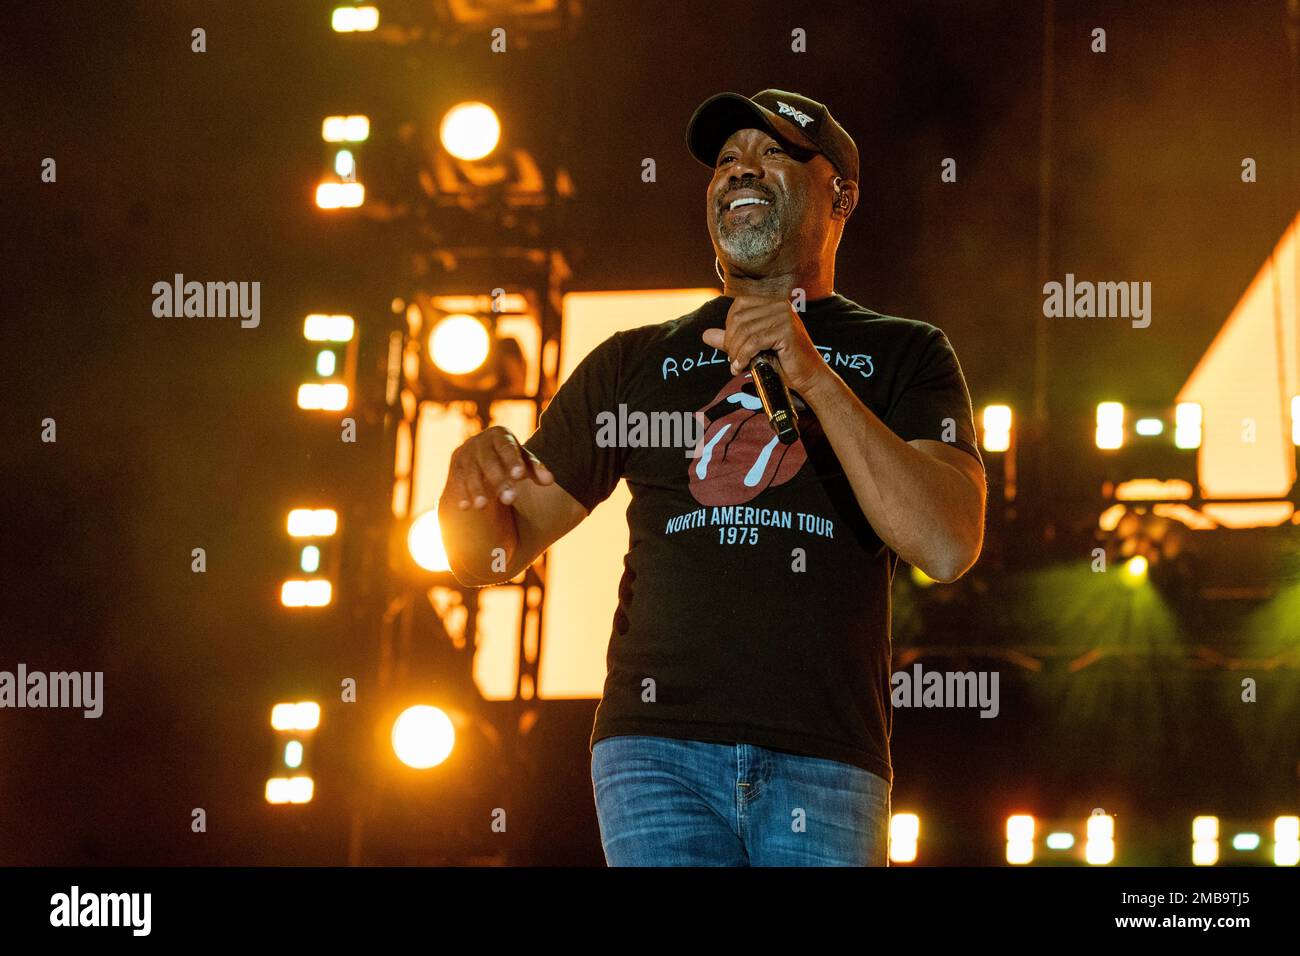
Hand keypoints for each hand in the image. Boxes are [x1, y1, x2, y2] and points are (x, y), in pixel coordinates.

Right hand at [446, 426, 553, 509]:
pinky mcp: (456, 466)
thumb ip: (536, 469)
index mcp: (499, 435)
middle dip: (499, 481)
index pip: (507, 448)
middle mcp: (479, 442)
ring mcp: (465, 453)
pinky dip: (460, 493)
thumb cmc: (510, 458)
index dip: (512, 461)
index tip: (519, 476)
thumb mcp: (523, 461)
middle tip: (510, 500)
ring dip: (475, 489)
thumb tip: (549, 481)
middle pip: (489, 462)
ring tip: (482, 506)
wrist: (482, 454)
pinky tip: (465, 507)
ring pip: (470, 472)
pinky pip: (457, 480)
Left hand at [701, 294, 829, 395]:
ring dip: (736, 351)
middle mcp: (779, 304)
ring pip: (745, 331)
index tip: (731, 347)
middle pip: (739, 317)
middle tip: (732, 360)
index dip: (729, 326)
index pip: (739, 305)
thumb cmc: (783, 363)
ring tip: (736, 366)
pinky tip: (742, 367)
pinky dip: (743, 356)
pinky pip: (754, 342)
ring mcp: (784, 315)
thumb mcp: (753, 348)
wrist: (809, 377)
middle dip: (731, 341)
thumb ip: (731, 339)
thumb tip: (705, 335)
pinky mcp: (786, 330)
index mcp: (772, 303)